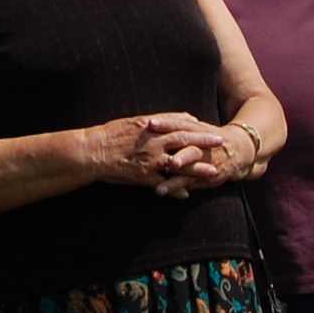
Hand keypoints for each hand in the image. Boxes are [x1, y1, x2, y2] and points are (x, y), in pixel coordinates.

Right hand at [86, 113, 224, 196]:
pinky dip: (176, 190)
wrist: (93, 151)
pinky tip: (186, 195)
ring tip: (213, 172)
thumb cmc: (111, 134)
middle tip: (220, 142)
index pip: (179, 125)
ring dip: (197, 169)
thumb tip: (182, 117)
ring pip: (179, 164)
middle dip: (204, 142)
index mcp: (151, 127)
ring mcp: (150, 160)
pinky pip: (164, 184)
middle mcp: (153, 142)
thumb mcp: (135, 121)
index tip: (210, 127)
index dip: (197, 127)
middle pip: (184, 141)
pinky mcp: (143, 176)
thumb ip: (158, 120)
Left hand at [145, 117, 247, 191]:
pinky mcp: (204, 177)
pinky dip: (176, 187)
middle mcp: (201, 145)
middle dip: (173, 149)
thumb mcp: (198, 127)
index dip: (166, 124)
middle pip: (187, 146)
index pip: (180, 125)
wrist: (238, 150)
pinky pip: (189, 183)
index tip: (149, 123)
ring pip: (189, 167)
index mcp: (197, 130)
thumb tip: (150, 121)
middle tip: (157, 152)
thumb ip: (179, 124)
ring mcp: (204, 162)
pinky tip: (162, 191)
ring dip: (176, 175)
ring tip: (161, 183)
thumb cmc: (209, 137)